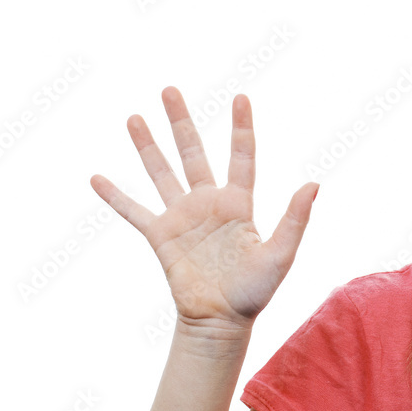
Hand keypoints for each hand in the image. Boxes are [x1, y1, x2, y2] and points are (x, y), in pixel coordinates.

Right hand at [91, 86, 317, 329]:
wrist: (221, 321)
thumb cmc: (255, 292)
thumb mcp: (281, 254)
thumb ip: (294, 219)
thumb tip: (314, 183)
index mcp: (239, 204)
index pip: (242, 156)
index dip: (241, 127)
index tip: (240, 96)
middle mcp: (209, 204)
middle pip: (193, 153)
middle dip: (181, 122)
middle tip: (169, 89)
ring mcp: (183, 219)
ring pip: (162, 173)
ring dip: (147, 146)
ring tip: (133, 117)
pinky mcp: (160, 237)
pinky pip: (134, 211)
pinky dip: (115, 196)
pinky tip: (96, 178)